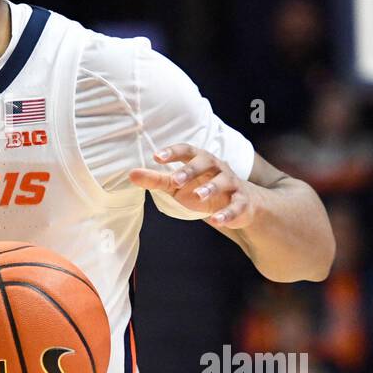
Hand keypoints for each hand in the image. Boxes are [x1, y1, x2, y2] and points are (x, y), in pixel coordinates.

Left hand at [128, 143, 260, 228]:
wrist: (240, 203)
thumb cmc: (202, 188)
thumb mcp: (178, 184)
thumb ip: (156, 179)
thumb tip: (131, 174)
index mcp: (200, 160)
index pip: (187, 150)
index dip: (172, 152)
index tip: (156, 157)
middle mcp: (217, 168)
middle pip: (206, 162)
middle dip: (190, 170)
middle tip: (176, 179)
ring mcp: (231, 184)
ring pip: (223, 182)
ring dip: (210, 188)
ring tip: (198, 196)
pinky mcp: (241, 202)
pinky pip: (235, 206)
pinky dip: (226, 214)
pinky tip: (216, 221)